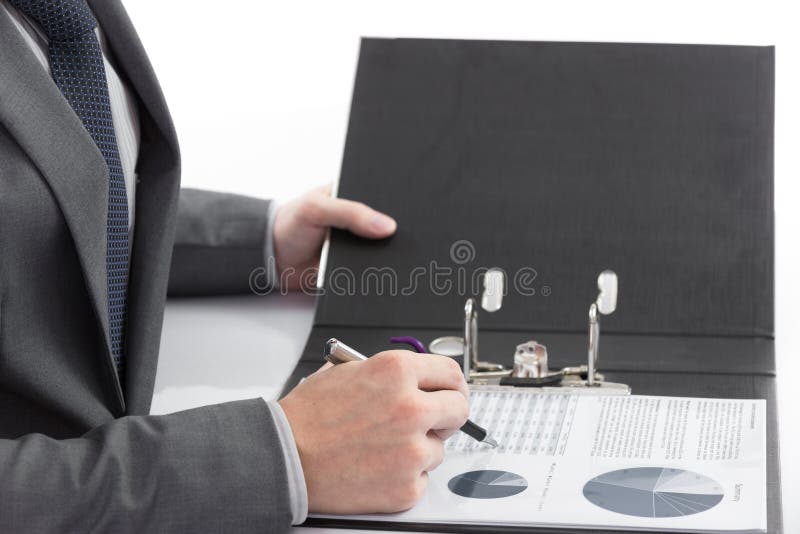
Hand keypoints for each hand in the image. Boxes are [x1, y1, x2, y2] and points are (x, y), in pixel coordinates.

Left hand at [273, 185, 396, 290]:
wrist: (274, 259)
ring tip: (383, 254)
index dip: (394, 202)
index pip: (382, 195)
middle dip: (393, 231)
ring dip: (385, 253)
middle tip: (395, 235)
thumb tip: (387, 225)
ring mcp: (359, 242)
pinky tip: (378, 270)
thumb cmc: (290, 224)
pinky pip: (372, 269)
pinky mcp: (356, 264)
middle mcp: (360, 218)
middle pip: (386, 224)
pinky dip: (375, 270)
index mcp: (352, 194)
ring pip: (383, 249)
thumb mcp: (316, 208)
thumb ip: (350, 212)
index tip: (407, 210)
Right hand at [279, 351, 468, 513]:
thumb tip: (420, 379)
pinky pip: (422, 477)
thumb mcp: (349, 371)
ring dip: (418, 447)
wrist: (283, 457)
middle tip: (430, 420)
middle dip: (446, 414)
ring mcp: (412, 449)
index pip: (451, 373)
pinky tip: (376, 467)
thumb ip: (391, 374)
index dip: (451, 384)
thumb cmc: (308, 417)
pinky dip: (404, 475)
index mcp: (396, 371)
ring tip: (380, 447)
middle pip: (459, 409)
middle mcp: (410, 407)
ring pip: (438, 447)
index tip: (450, 392)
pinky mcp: (407, 485)